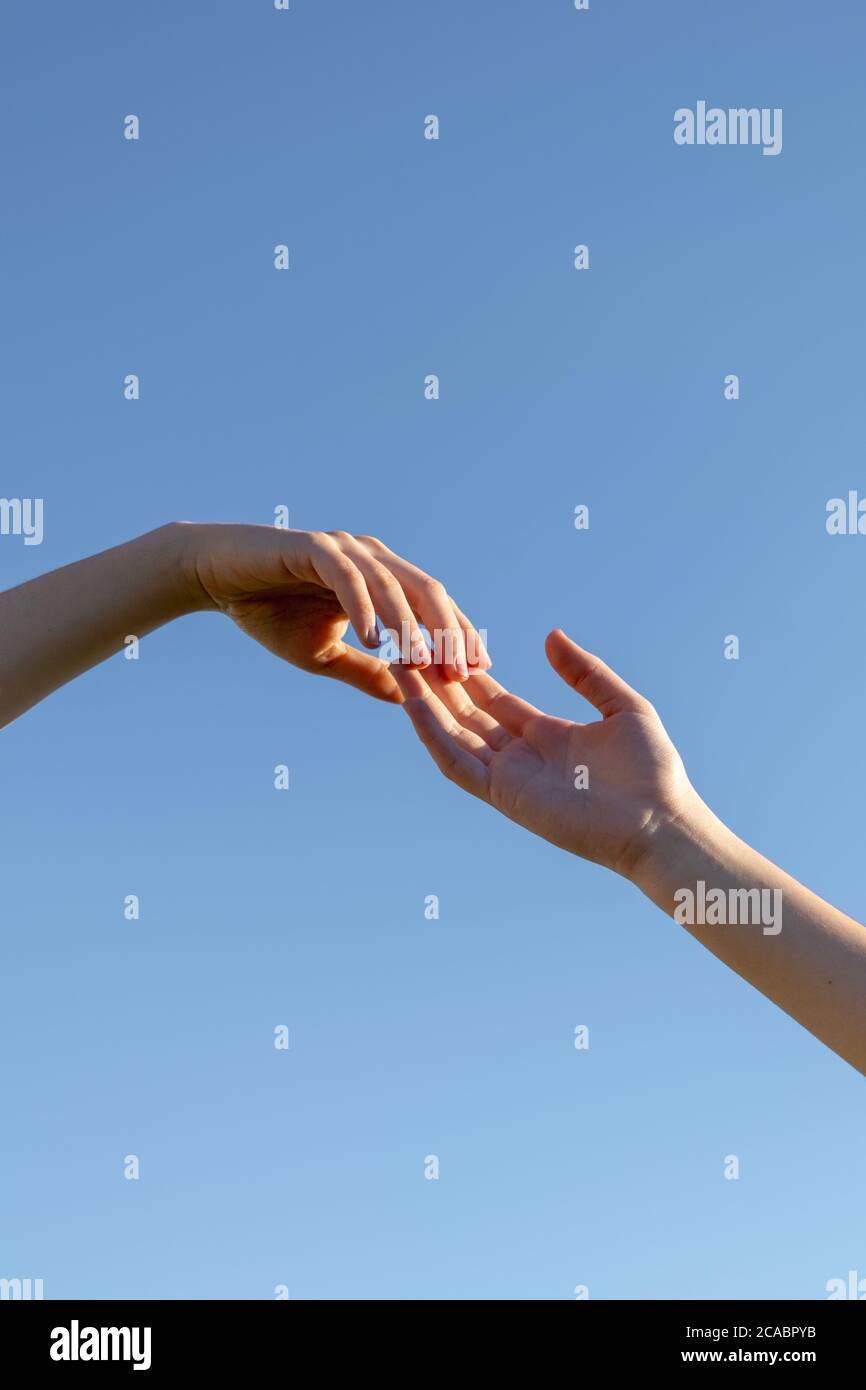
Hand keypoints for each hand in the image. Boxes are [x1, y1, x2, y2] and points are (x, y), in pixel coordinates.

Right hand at [181, 523, 488, 702]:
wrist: (217, 578)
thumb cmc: (271, 612)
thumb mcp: (325, 655)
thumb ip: (367, 671)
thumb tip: (406, 698)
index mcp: (381, 579)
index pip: (433, 607)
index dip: (458, 636)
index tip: (479, 672)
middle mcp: (371, 558)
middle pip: (426, 591)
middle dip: (448, 632)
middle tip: (462, 671)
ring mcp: (344, 549)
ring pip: (392, 585)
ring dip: (410, 625)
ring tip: (422, 661)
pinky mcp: (313, 547)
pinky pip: (347, 578)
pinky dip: (363, 607)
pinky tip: (373, 639)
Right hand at [390, 629, 698, 879]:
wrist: (659, 822)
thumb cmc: (651, 771)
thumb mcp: (622, 706)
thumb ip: (585, 672)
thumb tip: (551, 636)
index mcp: (547, 736)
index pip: (494, 701)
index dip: (468, 674)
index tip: (443, 645)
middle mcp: (522, 756)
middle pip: (465, 714)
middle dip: (437, 683)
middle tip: (407, 647)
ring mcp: (509, 777)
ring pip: (452, 735)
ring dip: (424, 702)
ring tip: (398, 666)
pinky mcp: (504, 794)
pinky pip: (458, 763)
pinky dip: (432, 735)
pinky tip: (413, 703)